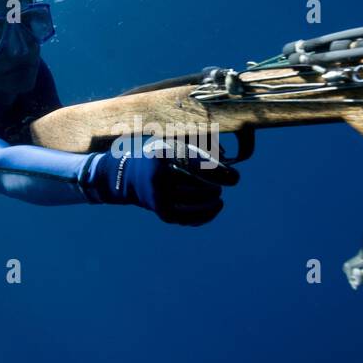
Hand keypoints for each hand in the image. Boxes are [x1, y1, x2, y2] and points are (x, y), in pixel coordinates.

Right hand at [88, 137, 239, 225]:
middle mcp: (160, 177)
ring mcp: (159, 197)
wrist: (127, 177)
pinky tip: (216, 208)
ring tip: (218, 197)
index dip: (221, 173)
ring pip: (196, 204)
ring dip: (212, 201)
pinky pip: (189, 218)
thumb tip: (226, 158)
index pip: (199, 165)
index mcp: (163, 155)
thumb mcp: (174, 144)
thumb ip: (200, 147)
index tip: (235, 178)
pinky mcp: (161, 212)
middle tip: (224, 185)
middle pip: (199, 186)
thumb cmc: (159, 157)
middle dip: (216, 187)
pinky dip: (205, 215)